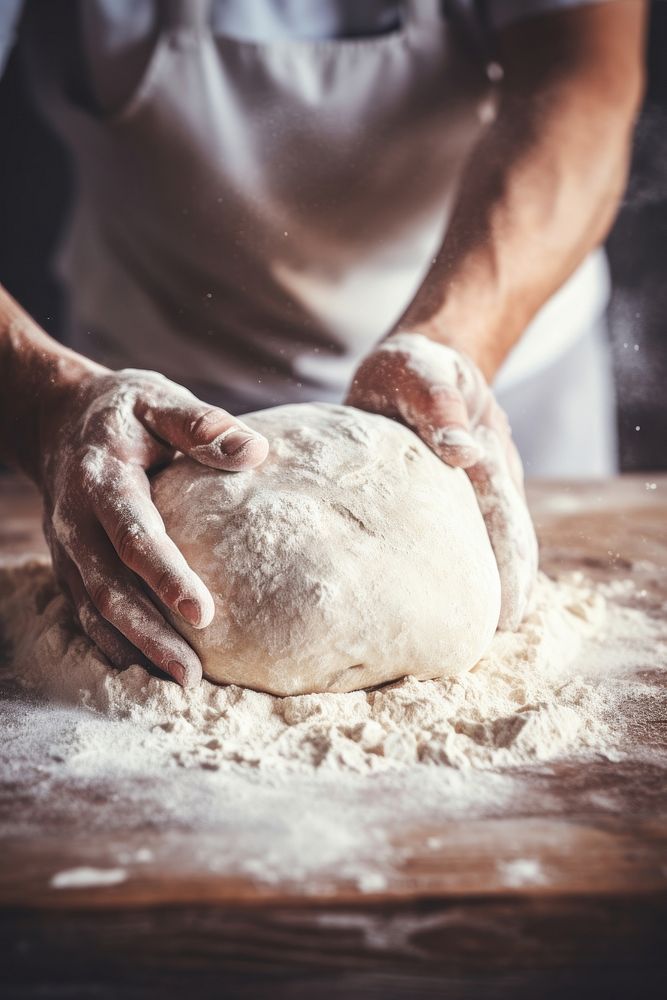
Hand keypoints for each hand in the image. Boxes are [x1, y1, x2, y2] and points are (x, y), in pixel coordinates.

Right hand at [39, 367, 268, 685]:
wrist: (57, 417)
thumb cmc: (124, 410)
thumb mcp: (158, 399)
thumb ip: (202, 425)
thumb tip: (256, 453)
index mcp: (102, 479)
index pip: (134, 535)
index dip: (166, 576)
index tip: (205, 613)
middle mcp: (76, 520)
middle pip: (109, 588)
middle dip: (150, 634)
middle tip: (193, 674)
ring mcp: (67, 548)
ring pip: (96, 609)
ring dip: (136, 648)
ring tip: (183, 680)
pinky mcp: (69, 564)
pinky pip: (86, 611)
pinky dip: (114, 643)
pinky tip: (147, 669)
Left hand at [346, 333, 537, 629]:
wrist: (415, 364)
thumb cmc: (415, 369)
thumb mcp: (424, 372)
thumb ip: (439, 405)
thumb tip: (462, 454)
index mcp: (483, 451)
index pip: (501, 513)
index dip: (508, 561)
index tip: (509, 604)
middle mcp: (485, 474)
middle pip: (504, 535)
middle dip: (507, 583)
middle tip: (500, 632)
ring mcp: (470, 486)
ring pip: (485, 538)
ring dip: (488, 580)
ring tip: (480, 631)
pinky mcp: (446, 494)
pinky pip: (456, 534)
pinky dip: (458, 565)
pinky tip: (447, 599)